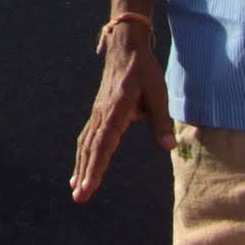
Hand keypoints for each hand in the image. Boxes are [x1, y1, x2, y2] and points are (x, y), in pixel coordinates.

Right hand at [71, 28, 175, 203]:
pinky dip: (83, 154)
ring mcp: (98, 111)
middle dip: (85, 173)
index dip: (96, 167)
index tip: (88, 187)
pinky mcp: (99, 111)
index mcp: (116, 109)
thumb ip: (161, 120)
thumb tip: (169, 147)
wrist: (125, 45)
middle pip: (91, 147)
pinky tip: (81, 166)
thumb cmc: (144, 69)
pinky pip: (88, 136)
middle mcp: (102, 112)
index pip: (104, 144)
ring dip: (81, 166)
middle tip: (79, 198)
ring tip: (76, 189)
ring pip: (86, 143)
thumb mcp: (158, 92)